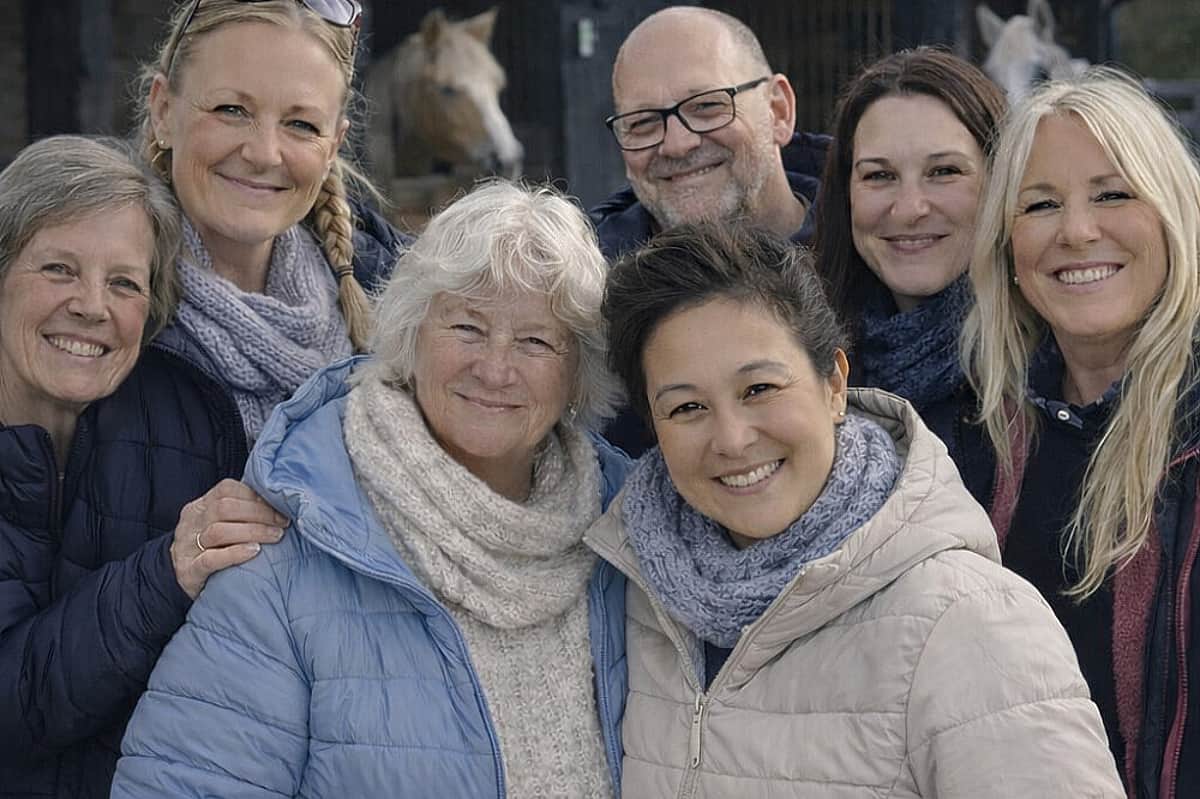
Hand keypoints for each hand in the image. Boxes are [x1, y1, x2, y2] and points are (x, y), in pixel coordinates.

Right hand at [170, 479, 288, 598]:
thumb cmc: (212, 550)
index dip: (256, 496)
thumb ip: (240, 512)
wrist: (180, 583)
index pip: (226, 490)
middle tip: (283, 524)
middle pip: (225, 508)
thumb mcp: (221, 524)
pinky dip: (235, 553)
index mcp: (200, 506)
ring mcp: (187, 547)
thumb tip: (279, 502)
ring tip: (276, 536)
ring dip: (254, 531)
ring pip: (219, 531)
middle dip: (260, 513)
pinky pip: (210, 559)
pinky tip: (255, 551)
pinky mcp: (188, 572)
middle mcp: (191, 523)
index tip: (280, 507)